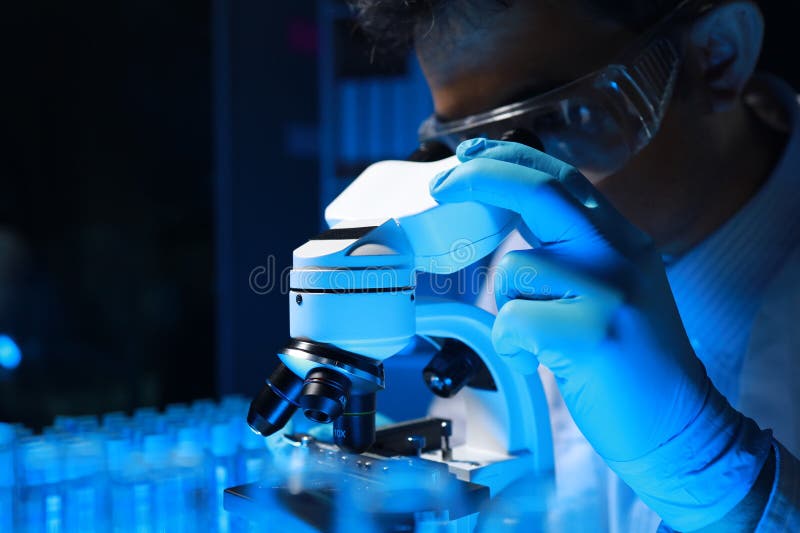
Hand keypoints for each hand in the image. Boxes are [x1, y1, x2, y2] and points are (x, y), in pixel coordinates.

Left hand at [430, 138, 771, 529]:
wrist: (681, 427)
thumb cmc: (628, 362)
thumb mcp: (611, 288)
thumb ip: (569, 250)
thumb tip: (506, 215)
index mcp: (623, 240)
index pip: (561, 179)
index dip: (508, 159)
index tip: (467, 155)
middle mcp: (621, 255)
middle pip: (540, 191)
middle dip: (480, 179)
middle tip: (441, 186)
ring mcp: (610, 293)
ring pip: (515, 270)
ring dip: (507, 308)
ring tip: (536, 340)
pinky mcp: (592, 336)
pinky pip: (514, 322)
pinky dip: (511, 346)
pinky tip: (537, 363)